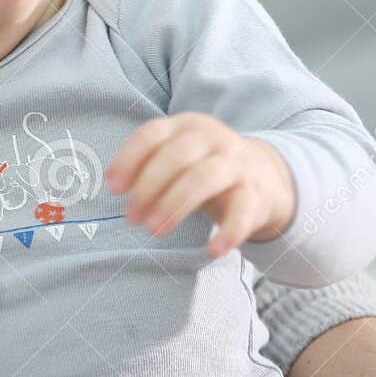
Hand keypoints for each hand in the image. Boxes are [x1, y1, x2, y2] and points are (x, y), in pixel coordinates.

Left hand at [106, 112, 295, 257]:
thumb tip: (112, 183)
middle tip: (131, 217)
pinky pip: (243, 211)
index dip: (129, 160)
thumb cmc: (201, 167)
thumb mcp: (173, 159)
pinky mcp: (256, 191)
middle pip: (176, 157)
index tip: (114, 189)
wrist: (263, 174)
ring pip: (203, 179)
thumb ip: (144, 166)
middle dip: (148, 188)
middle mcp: (211, 138)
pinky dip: (228, 232)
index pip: (151, 135)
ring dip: (174, 205)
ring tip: (155, 230)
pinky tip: (212, 250)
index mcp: (183, 126)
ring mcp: (236, 163)